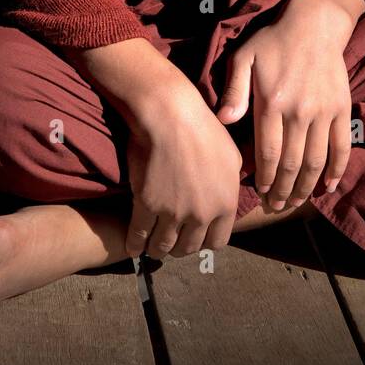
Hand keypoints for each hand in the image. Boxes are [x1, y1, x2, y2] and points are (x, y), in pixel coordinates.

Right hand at [124, 84, 243, 260]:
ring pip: (164, 245)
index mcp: (226, 204)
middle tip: (172, 242)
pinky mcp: (147, 205)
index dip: (204, 241)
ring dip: (157, 250)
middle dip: (180, 248)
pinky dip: (134, 244)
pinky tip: (132, 248)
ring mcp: (174, 212)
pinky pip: (140, 234)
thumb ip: (232, 182)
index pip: (217, 242)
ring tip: (152, 248)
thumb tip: (232, 195)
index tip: (195, 237)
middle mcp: (202, 214)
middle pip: (189, 247)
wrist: (171, 114)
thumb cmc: (203, 127)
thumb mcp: (232, 156)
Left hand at [215, 0, 364, 212]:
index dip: (265, 178)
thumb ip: (234, 90)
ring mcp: (324, 113)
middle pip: (292, 164)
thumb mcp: (245, 57)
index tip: (260, 192)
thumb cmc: (273, 41)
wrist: (315, 24)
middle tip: (275, 206)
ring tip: (295, 201)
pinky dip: (336, 171)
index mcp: (272, 103)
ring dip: (306, 187)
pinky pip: (341, 147)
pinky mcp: (342, 110)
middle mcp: (300, 112)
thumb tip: (223, 120)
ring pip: (316, 161)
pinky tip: (327, 187)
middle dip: (283, 190)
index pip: (269, 153)